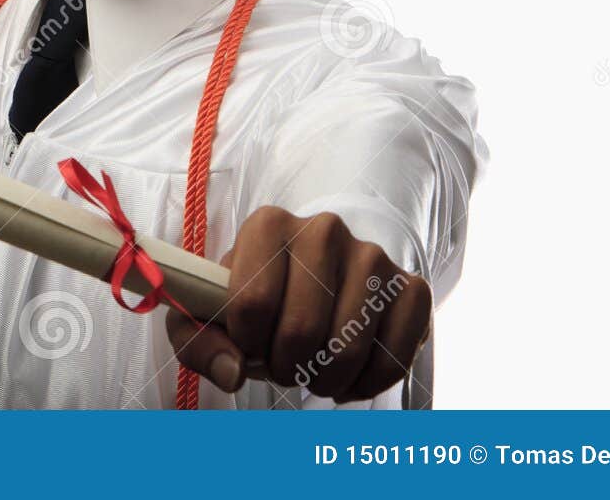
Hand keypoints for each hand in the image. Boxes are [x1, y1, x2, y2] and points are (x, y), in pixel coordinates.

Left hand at [165, 207, 431, 401]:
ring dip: (324, 380)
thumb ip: (198, 342)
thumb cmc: (253, 301)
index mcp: (268, 224)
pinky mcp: (410, 288)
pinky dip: (366, 384)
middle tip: (283, 365)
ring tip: (313, 369)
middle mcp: (323, 229)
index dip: (246, 343)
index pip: (251, 302)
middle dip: (285, 367)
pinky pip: (393, 357)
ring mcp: (372, 255)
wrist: (309, 283)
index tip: (248, 344)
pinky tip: (349, 376)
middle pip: (300, 330)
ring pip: (346, 349)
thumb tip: (232, 372)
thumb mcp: (207, 315)